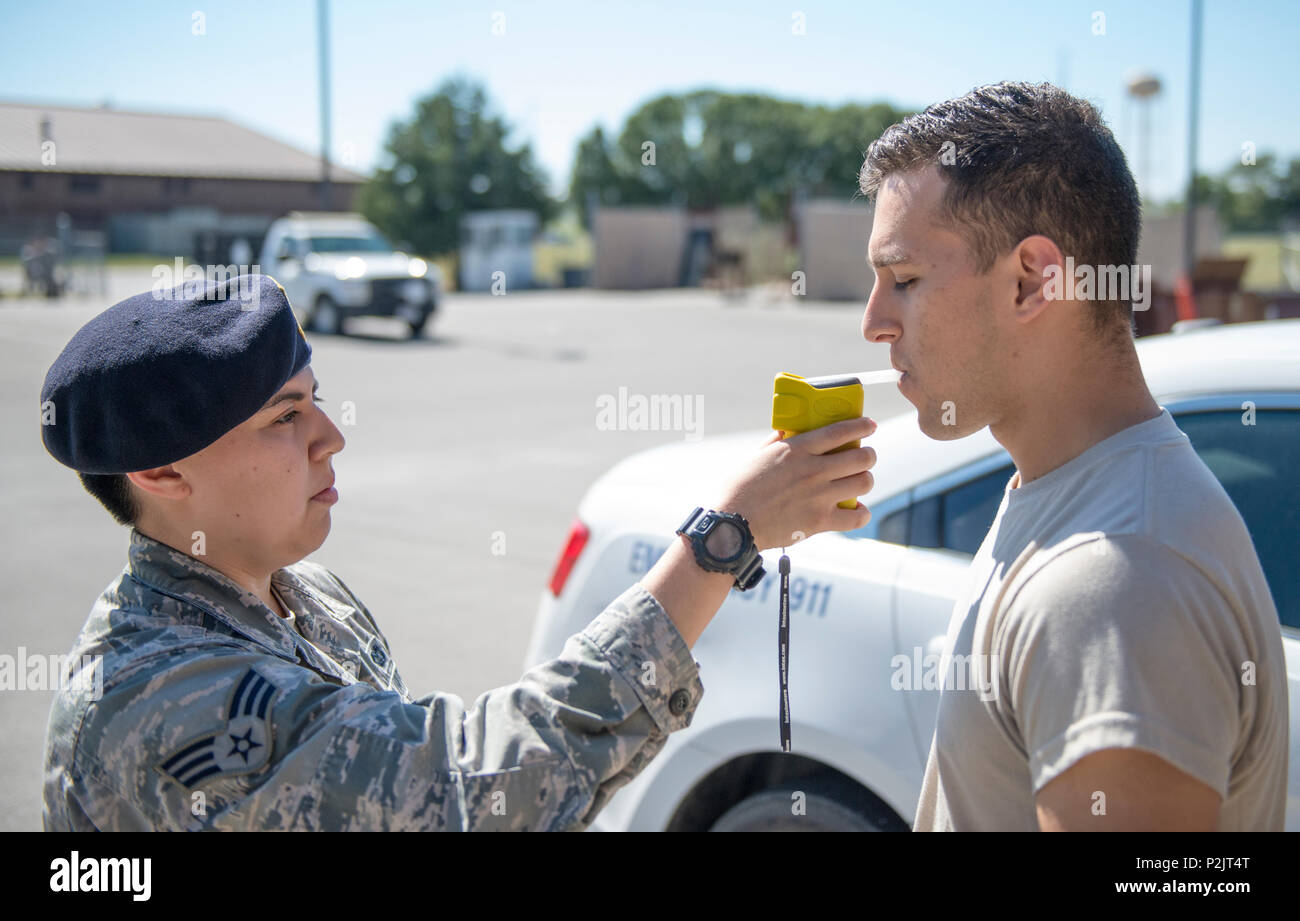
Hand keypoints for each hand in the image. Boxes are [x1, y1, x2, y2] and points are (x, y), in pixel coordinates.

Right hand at [712, 417, 876, 551]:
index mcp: (797, 450)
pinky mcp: (820, 521)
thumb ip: (775, 441)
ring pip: (864, 482)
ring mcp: (819, 496)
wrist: (733, 525)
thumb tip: (787, 430)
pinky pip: (856, 517)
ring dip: (865, 480)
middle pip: (862, 457)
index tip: (870, 425)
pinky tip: (857, 510)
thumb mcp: (755, 456)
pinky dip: (861, 513)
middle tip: (864, 457)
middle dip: (868, 455)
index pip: (841, 431)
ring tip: (859, 481)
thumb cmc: (738, 489)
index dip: (862, 426)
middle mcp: (813, 470)